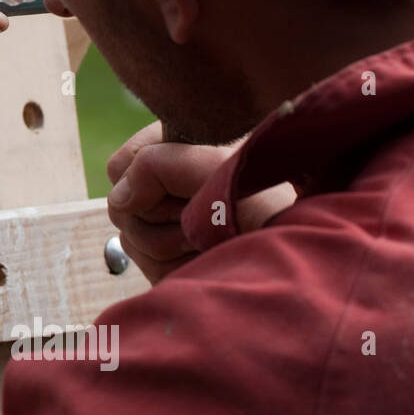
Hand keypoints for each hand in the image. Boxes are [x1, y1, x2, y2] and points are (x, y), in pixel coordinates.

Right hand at [105, 120, 296, 282]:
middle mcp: (169, 184)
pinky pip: (144, 263)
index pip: (122, 165)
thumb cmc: (268, 206)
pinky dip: (175, 265)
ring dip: (169, 244)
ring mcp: (167, 222)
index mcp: (180, 148)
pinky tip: (205, 259)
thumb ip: (158, 165)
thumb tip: (121, 199)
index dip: (141, 180)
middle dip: (159, 217)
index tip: (183, 187)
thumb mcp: (217, 170)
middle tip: (201, 217)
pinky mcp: (170, 256)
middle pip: (121, 204)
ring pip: (130, 237)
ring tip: (210, 241)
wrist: (292, 261)